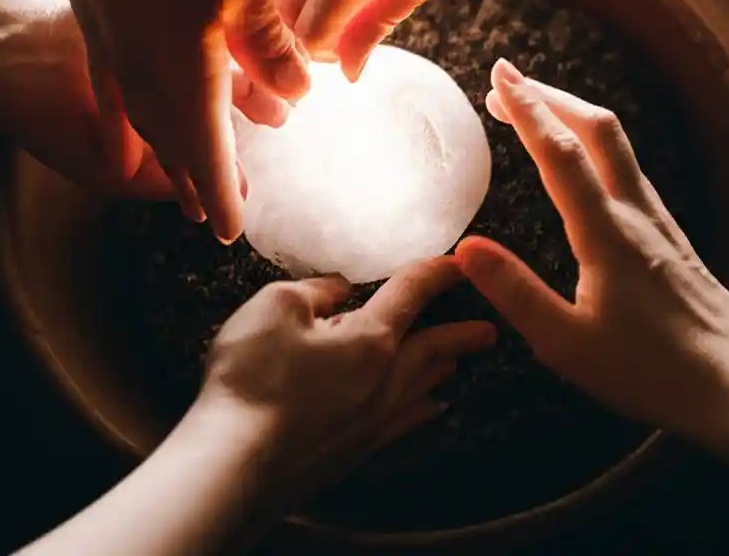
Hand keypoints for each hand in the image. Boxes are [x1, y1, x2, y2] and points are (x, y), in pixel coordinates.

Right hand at [16, 0, 309, 241]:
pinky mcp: (92, 5)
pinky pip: (112, 81)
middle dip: (193, 179)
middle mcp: (135, 63)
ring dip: (164, 148)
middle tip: (211, 215)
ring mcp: (106, 36)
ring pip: (141, 111)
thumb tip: (292, 97)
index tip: (232, 232)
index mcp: (179, 65)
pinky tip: (127, 117)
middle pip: (169, 139)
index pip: (204, 149)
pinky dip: (125, 111)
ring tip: (180, 177)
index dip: (219, 191)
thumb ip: (266, 46)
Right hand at [195, 257, 495, 500]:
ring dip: (442, 368)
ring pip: (422, 386)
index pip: (411, 293)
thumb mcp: (275, 307)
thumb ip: (314, 290)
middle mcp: (384, 380)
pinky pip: (405, 421)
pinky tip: (427, 409)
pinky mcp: (356, 450)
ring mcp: (373, 419)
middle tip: (490, 330)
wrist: (237, 462)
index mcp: (370, 338)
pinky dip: (422, 409)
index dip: (435, 272)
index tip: (456, 265)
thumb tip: (339, 290)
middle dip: (462, 333)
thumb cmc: (252, 381)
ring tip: (455, 361)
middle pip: (434, 347)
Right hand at [457, 60, 728, 437]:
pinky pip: (629, 171)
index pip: (559, 155)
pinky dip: (595, 146)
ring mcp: (659, 224)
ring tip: (537, 110)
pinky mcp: (672, 239)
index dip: (527, 109)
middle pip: (596, 130)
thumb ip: (515, 292)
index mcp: (606, 235)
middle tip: (508, 84)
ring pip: (618, 146)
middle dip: (549, 97)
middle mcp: (636, 216)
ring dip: (573, 116)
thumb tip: (466, 247)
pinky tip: (585, 164)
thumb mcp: (567, 344)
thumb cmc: (651, 372)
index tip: (501, 74)